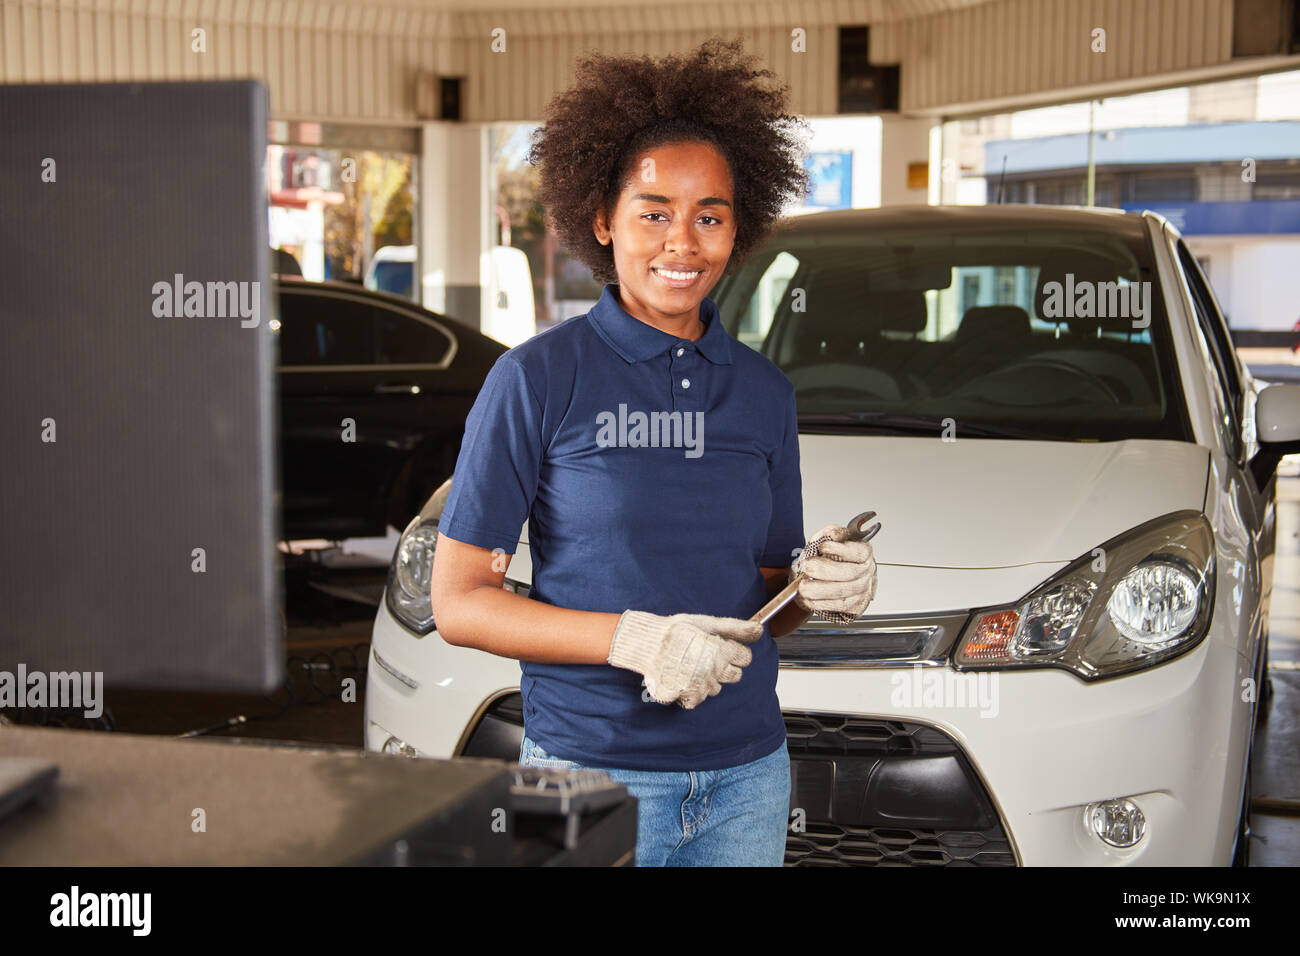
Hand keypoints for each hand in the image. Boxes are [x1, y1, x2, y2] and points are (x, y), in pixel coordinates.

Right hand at [607, 611, 762, 708]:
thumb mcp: (707, 623)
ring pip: (717, 688)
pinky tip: (684, 678)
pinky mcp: (689, 696)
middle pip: (735, 676)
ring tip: (691, 665)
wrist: (647, 644)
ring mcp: (702, 685)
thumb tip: (759, 630)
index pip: (745, 658)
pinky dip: (693, 691)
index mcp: (722, 651)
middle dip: (725, 667)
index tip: (722, 647)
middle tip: (706, 657)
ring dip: (708, 679)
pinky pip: (700, 699)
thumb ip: (735, 628)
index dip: (735, 652)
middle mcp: (715, 670)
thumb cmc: (676, 630)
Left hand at [792, 524, 877, 621]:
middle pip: (849, 573)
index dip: (840, 549)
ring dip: (820, 590)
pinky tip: (809, 599)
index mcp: (863, 552)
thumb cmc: (834, 557)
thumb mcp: (830, 540)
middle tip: (807, 567)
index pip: (858, 552)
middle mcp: (866, 572)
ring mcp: (863, 590)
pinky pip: (838, 606)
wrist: (835, 576)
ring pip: (843, 592)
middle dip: (825, 570)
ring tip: (803, 587)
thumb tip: (832, 535)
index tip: (823, 546)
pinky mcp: (855, 605)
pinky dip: (821, 603)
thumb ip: (830, 534)